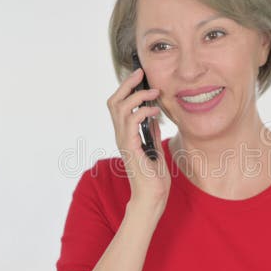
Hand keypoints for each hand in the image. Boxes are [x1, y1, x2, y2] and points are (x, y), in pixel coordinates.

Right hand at [106, 68, 170, 207]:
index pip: (118, 105)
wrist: (153, 197)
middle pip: (114, 102)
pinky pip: (131, 123)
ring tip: (155, 92)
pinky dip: (143, 112)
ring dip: (138, 96)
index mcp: (125, 135)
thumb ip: (151, 133)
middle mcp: (121, 136)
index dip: (126, 89)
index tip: (140, 76)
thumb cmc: (154, 177)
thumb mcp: (155, 148)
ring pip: (120, 109)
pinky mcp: (131, 148)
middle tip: (141, 73)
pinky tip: (156, 111)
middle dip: (127, 84)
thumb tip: (153, 117)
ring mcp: (124, 141)